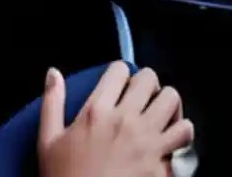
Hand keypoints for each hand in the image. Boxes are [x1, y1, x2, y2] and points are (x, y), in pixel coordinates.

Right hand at [38, 61, 194, 176]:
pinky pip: (184, 134)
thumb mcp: (47, 142)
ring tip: (160, 116)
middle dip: (147, 86)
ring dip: (167, 105)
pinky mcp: (163, 161)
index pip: (120, 70)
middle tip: (142, 99)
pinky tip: (171, 141)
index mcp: (96, 112)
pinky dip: (181, 134)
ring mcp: (147, 140)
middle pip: (150, 79)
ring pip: (172, 100)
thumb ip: (52, 103)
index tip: (120, 87)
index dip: (121, 75)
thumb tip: (53, 73)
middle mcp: (125, 120)